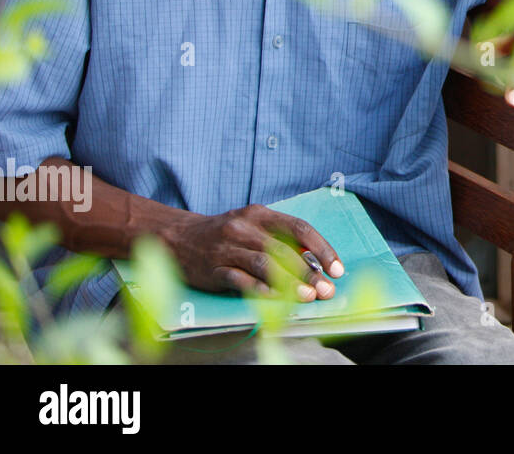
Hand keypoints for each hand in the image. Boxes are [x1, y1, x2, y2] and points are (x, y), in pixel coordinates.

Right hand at [166, 205, 343, 300]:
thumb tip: (316, 261)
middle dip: (310, 271)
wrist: (176, 237)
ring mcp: (227, 248)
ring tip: (308, 296)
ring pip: (265, 265)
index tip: (336, 268)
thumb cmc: (225, 233)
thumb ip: (280, 238)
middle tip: (327, 289)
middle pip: (284, 249)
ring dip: (290, 283)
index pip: (299, 228)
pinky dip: (261, 291)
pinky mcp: (213, 268)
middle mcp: (245, 227)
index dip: (322, 248)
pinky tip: (276, 300)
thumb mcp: (252, 225)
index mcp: (260, 214)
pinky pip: (240, 281)